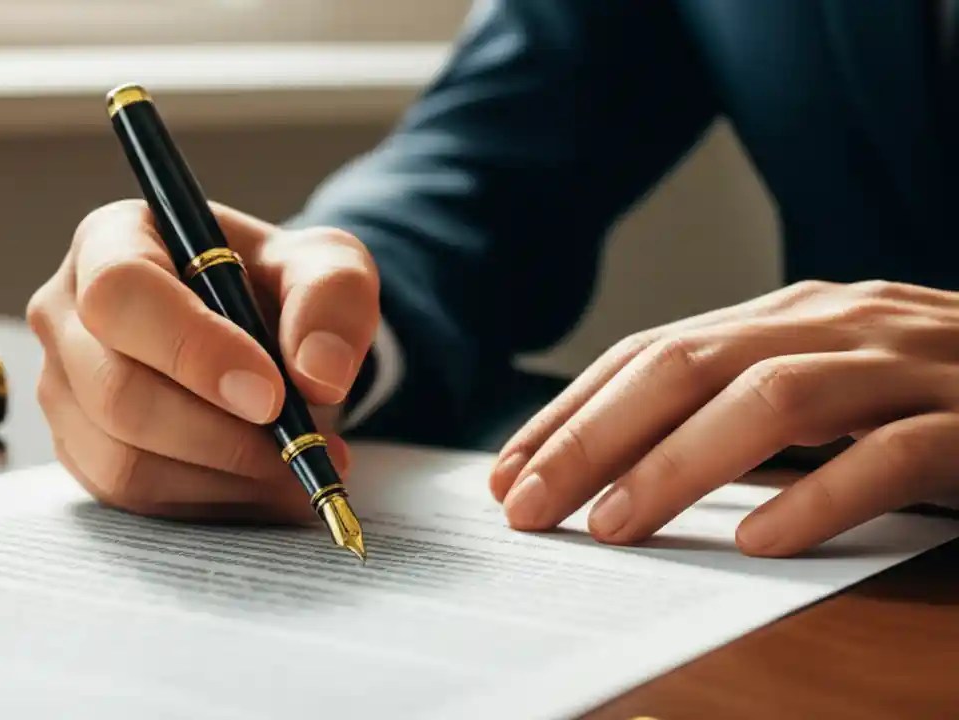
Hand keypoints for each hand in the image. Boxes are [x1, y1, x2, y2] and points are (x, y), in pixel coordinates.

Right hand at [27, 200, 378, 521]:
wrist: (261, 337)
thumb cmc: (279, 287)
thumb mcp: (327, 266)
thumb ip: (332, 299)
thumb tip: (319, 375)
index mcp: (111, 241)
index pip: (121, 291)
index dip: (192, 349)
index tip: (271, 395)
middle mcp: (67, 314)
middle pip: (114, 389)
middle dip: (219, 433)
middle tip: (300, 445)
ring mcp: (63, 389)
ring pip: (123, 458)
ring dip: (225, 477)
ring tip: (298, 466)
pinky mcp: (80, 451)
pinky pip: (134, 497)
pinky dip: (211, 502)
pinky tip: (265, 484)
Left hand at [490, 280, 958, 555]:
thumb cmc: (937, 394)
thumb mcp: (825, 386)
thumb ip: (739, 410)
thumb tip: (618, 468)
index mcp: (789, 315)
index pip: (651, 353)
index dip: (571, 411)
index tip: (509, 472)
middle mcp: (837, 323)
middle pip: (686, 367)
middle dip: (592, 438)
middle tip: (527, 507)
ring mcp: (909, 367)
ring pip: (772, 401)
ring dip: (678, 467)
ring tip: (612, 527)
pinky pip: (892, 455)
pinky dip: (819, 497)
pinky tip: (760, 541)